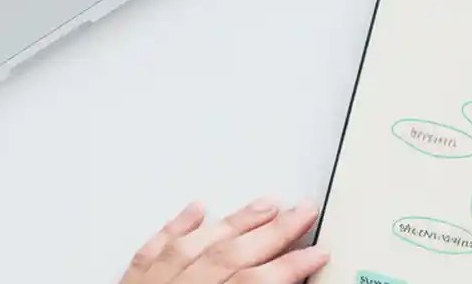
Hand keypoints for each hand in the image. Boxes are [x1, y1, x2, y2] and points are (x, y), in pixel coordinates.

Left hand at [120, 199, 328, 283]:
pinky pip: (154, 249)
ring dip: (234, 221)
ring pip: (196, 244)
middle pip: (231, 255)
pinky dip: (177, 227)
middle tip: (304, 212)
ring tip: (265, 204)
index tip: (317, 254)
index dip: (291, 267)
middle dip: (273, 231)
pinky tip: (196, 211)